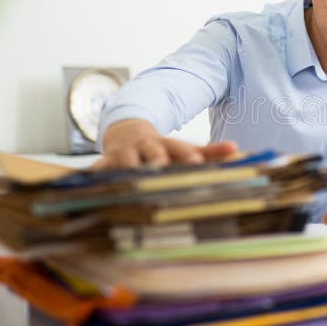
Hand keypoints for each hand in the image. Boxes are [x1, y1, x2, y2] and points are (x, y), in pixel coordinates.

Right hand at [91, 118, 238, 169]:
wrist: (127, 133)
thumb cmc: (162, 149)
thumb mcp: (184, 148)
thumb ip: (210, 151)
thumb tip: (237, 150)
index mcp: (166, 146)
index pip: (179, 149)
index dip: (187, 155)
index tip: (196, 161)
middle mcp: (145, 149)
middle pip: (152, 156)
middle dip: (157, 162)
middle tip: (162, 169)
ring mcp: (124, 156)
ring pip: (126, 164)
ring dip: (128, 171)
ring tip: (132, 182)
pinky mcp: (104, 165)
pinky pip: (97, 174)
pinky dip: (94, 180)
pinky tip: (89, 193)